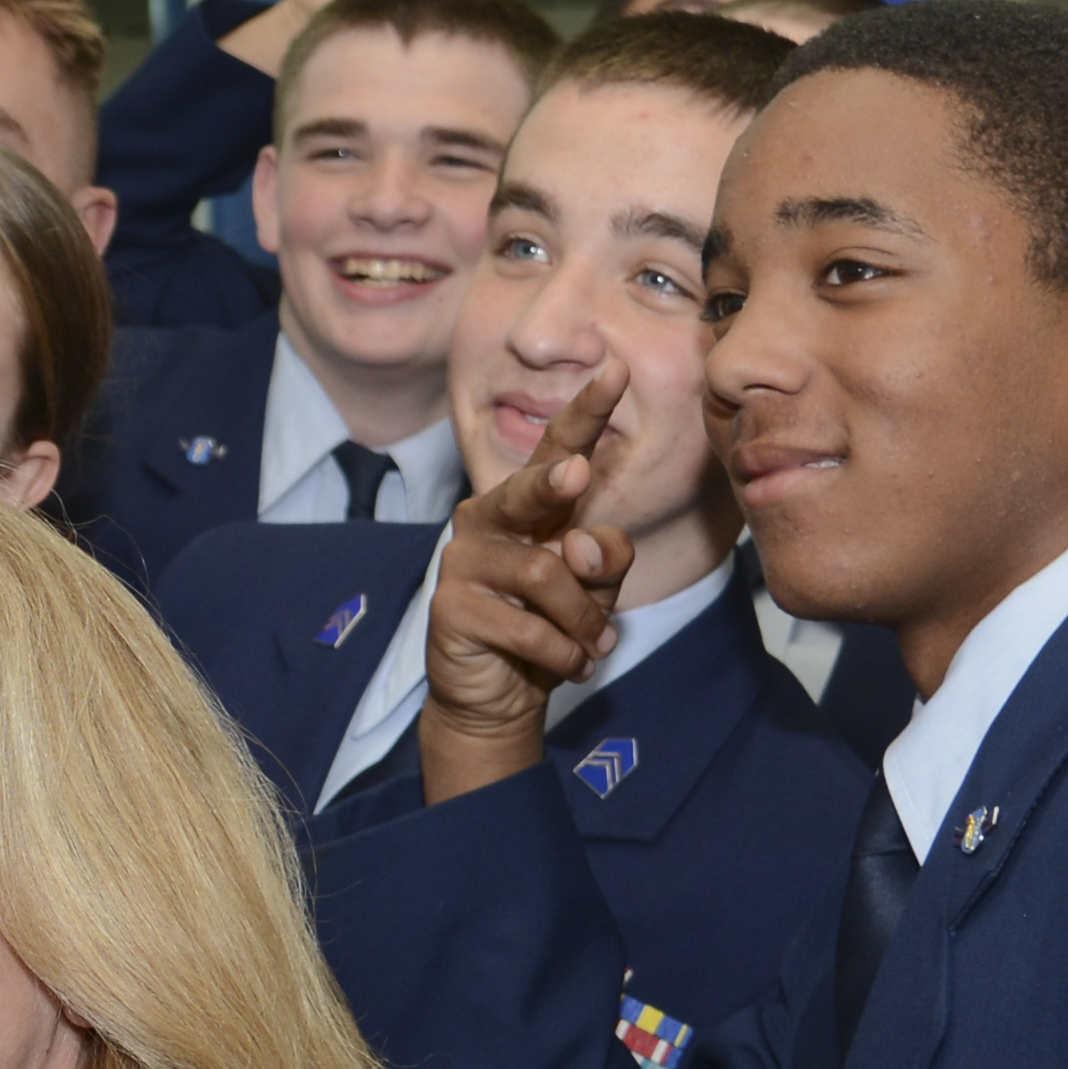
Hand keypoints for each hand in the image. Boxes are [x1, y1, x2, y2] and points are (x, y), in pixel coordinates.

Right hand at [410, 363, 632, 802]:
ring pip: (546, 573)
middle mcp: (489, 520)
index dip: (586, 412)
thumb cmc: (548, 628)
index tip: (617, 371)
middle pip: (526, 490)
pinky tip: (570, 666)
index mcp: (526, 504)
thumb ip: (603, 558)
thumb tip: (585, 544)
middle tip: (578, 475)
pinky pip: (526, 625)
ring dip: (585, 618)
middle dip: (553, 481)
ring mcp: (463, 561)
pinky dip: (561, 652)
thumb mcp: (594, 590)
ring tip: (595, 647)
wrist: (496, 698)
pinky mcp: (449, 607)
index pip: (558, 449)